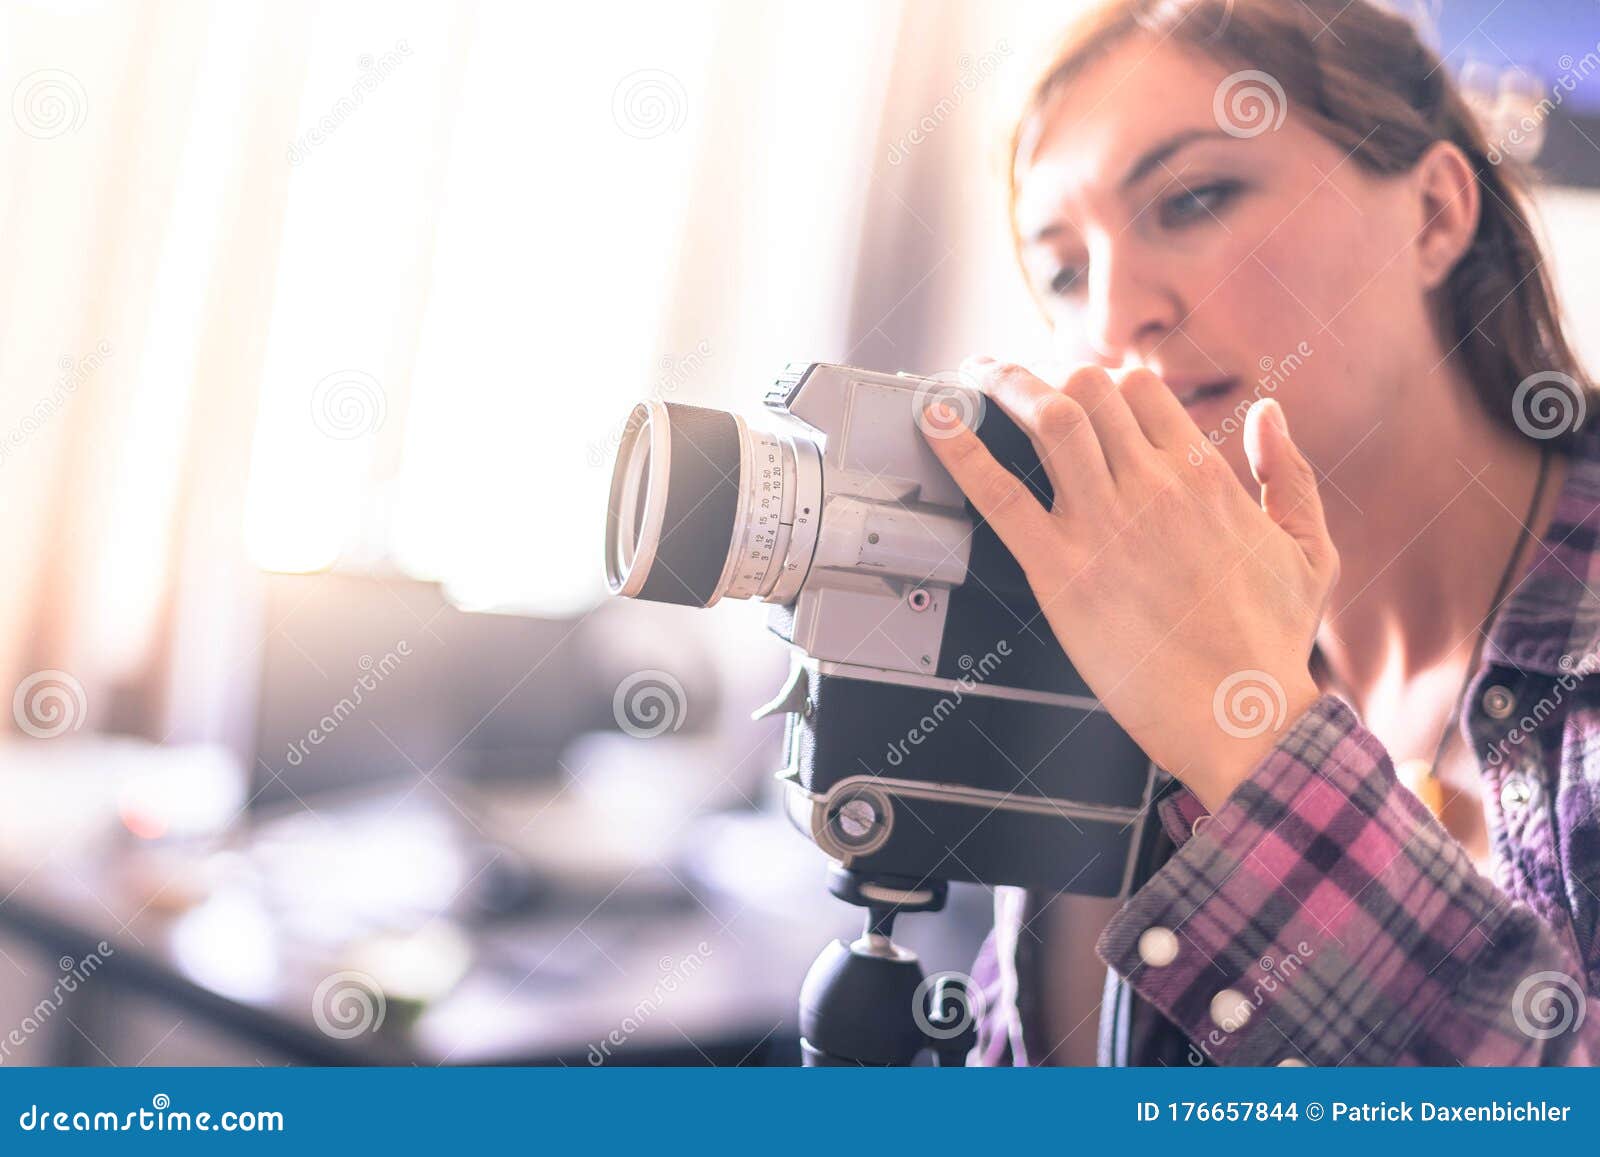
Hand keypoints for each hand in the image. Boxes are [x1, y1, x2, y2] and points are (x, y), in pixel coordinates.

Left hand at [921, 359, 1336, 811]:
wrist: (1241, 714)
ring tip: (977, 377)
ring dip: (1007, 386)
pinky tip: (936, 424)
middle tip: (1018, 384)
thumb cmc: (1270, 645)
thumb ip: (1287, 474)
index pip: (1141, 390)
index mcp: (1203, 476)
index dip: (1106, 384)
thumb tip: (1268, 412)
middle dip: (1051, 379)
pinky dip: (962, 451)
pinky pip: (1000, 494)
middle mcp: (1151, 486)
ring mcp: (1103, 524)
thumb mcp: (1308, 549)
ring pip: (1049, 418)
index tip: (1085, 394)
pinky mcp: (1060, 570)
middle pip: (1090, 391)